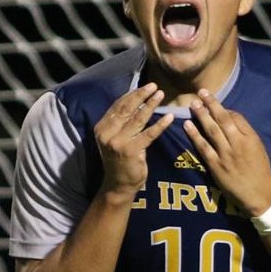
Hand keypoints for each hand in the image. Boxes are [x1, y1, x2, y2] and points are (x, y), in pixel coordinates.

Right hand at [93, 83, 172, 198]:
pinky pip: (148, 134)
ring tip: (160, 95)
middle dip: (141, 95)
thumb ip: (120, 123)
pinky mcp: (131, 151)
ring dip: (150, 105)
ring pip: (137, 119)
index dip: (132, 94)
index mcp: (101, 128)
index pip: (118, 106)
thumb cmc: (119, 161)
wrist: (118, 185)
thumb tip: (136, 101)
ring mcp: (118, 142)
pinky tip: (169, 117)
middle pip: (126, 109)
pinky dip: (160, 124)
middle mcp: (107, 133)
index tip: (145, 86)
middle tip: (154, 86)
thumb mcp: (114, 139)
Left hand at [185, 89, 270, 214]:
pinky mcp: (216, 167)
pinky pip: (203, 148)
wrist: (260, 195)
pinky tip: (187, 125)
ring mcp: (227, 155)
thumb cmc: (260, 172)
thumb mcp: (258, 149)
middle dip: (211, 104)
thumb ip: (245, 134)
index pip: (236, 117)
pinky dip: (194, 135)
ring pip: (212, 130)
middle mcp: (238, 144)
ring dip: (201, 116)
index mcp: (251, 138)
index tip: (214, 103)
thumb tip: (231, 121)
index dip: (224, 109)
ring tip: (193, 104)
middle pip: (223, 119)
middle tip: (201, 93)